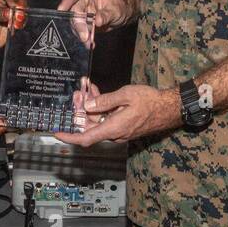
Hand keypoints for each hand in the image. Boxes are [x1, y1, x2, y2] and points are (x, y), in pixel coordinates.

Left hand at [0, 0, 28, 52]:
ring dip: (21, 17)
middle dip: (21, 6)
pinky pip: (24, 20)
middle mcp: (6, 2)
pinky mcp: (16, 21)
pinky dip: (21, 23)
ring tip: (14, 24)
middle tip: (18, 15)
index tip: (14, 7)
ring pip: (24, 9)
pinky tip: (15, 27)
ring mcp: (12, 11)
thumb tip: (9, 12)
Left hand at [55, 84, 180, 146]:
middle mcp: (115, 133)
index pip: (86, 138)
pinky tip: (98, 93)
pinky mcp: (124, 127)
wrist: (170, 108)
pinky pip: (107, 119)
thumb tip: (88, 105)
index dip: (69, 137)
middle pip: (89, 126)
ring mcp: (120, 131)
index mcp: (114, 128)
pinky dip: (100, 108)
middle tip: (78, 92)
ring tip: (88, 88)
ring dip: (90, 106)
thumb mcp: (126, 95)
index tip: (57, 132)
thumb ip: (105, 101)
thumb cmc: (151, 101)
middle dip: (80, 110)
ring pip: (98, 121)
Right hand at [57, 0, 131, 47]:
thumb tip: (97, 20)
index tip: (61, 9)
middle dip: (78, 24)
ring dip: (81, 33)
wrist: (122, 14)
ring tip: (89, 42)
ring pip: (75, 21)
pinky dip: (84, 36)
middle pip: (74, 9)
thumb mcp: (115, 9)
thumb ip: (105, 15)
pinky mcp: (80, 19)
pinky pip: (79, 28)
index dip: (67, 0)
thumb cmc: (119, 6)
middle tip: (84, 36)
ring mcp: (80, 7)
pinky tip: (89, 42)